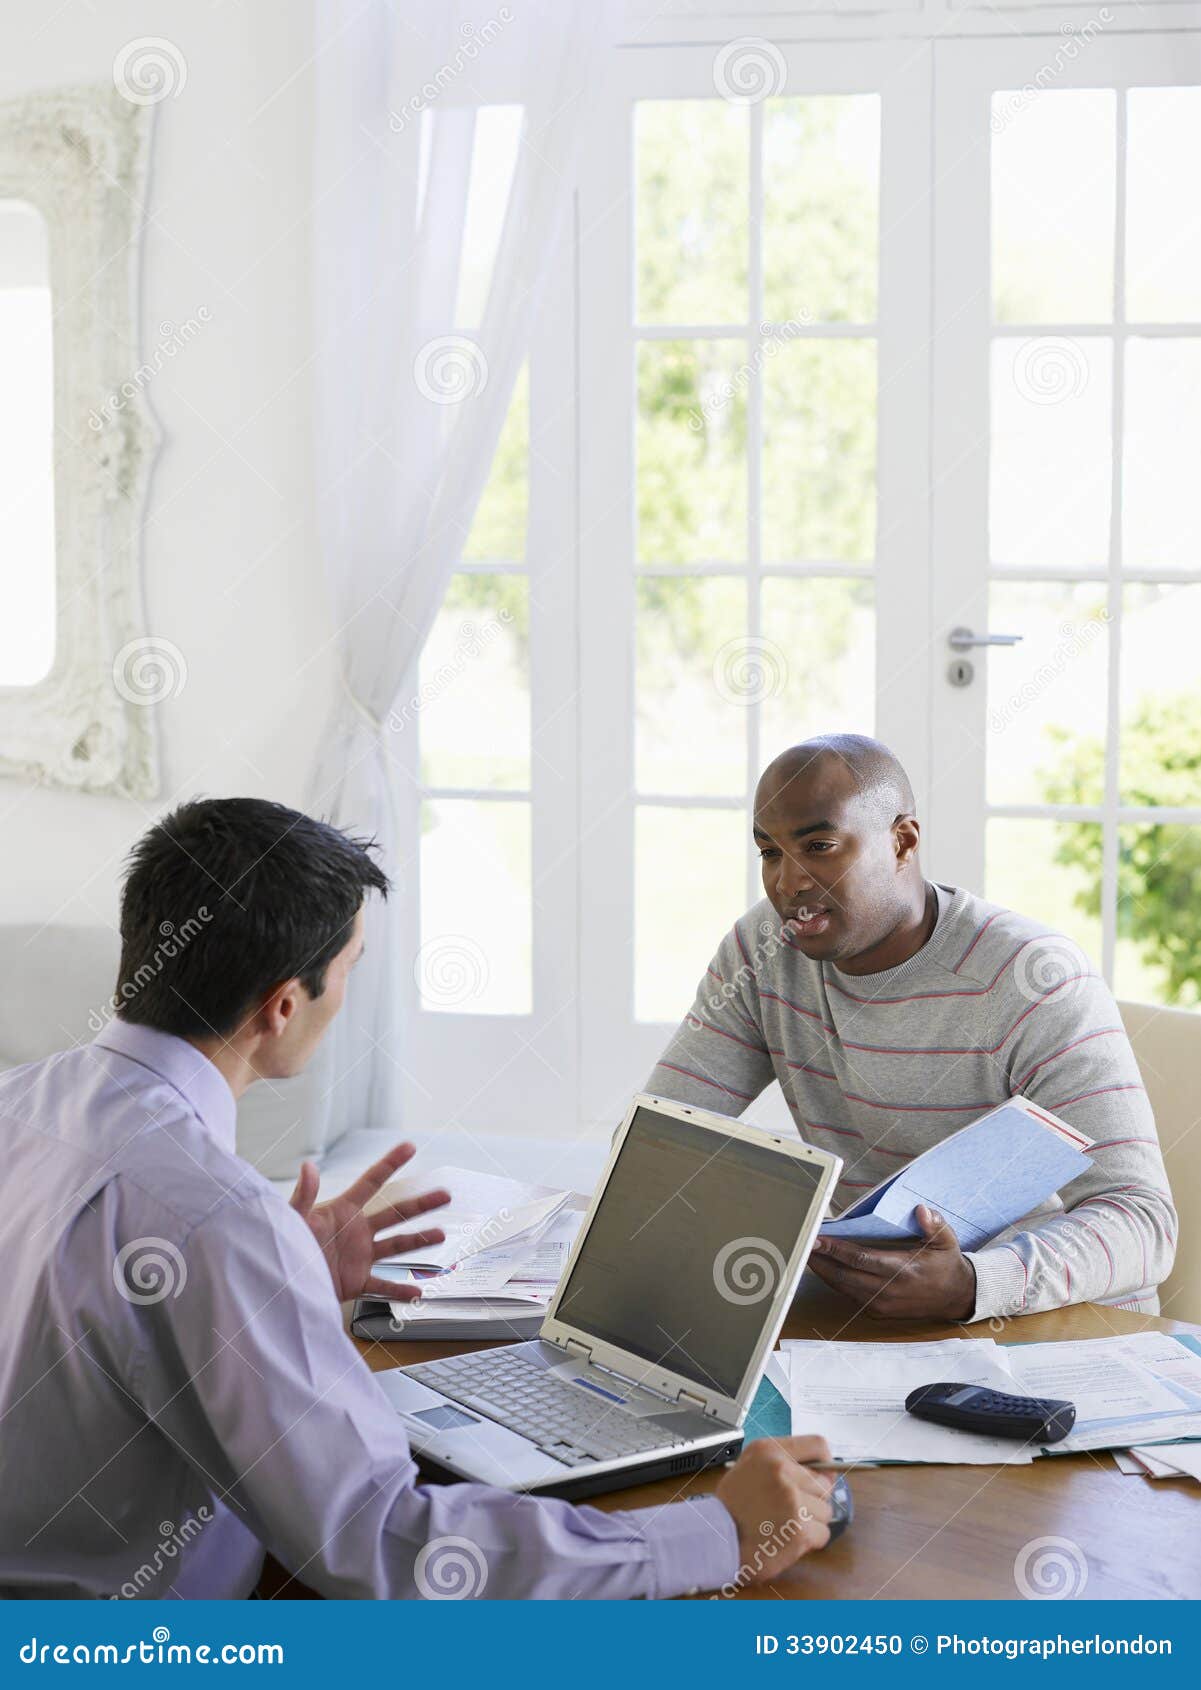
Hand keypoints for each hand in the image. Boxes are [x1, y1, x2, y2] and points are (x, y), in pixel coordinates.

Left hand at [289, 1140, 449, 1302]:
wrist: (278, 1285)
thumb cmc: (281, 1247)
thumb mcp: (293, 1220)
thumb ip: (304, 1195)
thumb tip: (309, 1166)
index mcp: (342, 1211)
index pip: (371, 1182)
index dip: (390, 1163)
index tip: (410, 1147)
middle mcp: (356, 1231)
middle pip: (395, 1213)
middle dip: (421, 1204)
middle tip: (444, 1195)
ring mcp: (359, 1256)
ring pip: (397, 1245)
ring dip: (420, 1240)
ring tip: (441, 1235)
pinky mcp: (356, 1280)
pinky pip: (384, 1284)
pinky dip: (401, 1288)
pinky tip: (419, 1289)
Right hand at [715, 1436, 835, 1586]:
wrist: (715, 1538)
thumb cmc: (732, 1506)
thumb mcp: (749, 1465)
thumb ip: (781, 1461)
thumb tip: (821, 1470)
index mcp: (769, 1451)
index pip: (818, 1445)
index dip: (826, 1464)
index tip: (823, 1477)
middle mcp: (782, 1471)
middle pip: (825, 1483)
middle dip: (814, 1499)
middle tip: (792, 1509)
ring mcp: (792, 1500)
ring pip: (825, 1510)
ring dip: (811, 1521)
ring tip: (786, 1524)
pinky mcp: (799, 1529)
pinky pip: (823, 1533)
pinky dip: (811, 1540)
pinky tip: (789, 1539)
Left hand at [808, 1205, 976, 1320]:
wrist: (956, 1298)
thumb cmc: (946, 1265)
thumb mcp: (947, 1241)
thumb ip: (934, 1225)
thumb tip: (922, 1210)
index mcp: (902, 1271)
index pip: (861, 1259)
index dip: (836, 1249)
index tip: (816, 1238)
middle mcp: (888, 1291)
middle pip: (843, 1276)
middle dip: (820, 1260)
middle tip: (801, 1243)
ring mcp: (882, 1305)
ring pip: (843, 1288)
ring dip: (823, 1272)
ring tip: (807, 1254)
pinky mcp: (879, 1312)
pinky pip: (850, 1296)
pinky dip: (835, 1282)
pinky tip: (825, 1268)